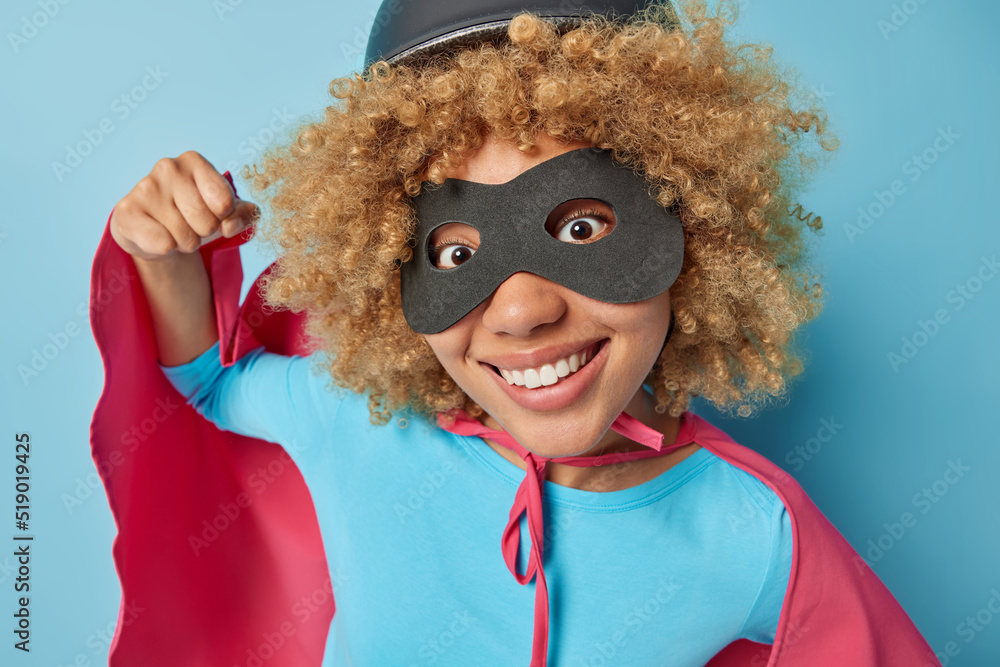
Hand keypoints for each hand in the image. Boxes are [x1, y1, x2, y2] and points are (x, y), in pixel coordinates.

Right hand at [110, 151, 258, 260]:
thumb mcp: (228, 212)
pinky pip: (163, 244)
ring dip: (184, 242)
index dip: (223, 218)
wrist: (154, 231)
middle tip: (188, 224)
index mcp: (194, 161)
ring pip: (186, 238)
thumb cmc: (195, 215)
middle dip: (203, 233)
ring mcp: (144, 188)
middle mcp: (168, 167)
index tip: (212, 212)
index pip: (225, 203)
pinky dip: (166, 249)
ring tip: (172, 229)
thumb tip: (230, 225)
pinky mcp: (126, 212)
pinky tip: (156, 236)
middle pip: (208, 223)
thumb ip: (247, 214)